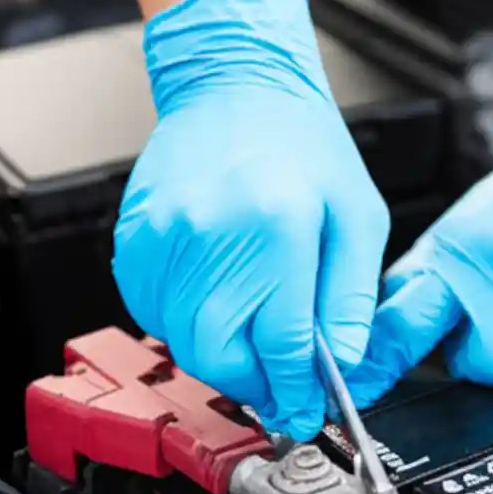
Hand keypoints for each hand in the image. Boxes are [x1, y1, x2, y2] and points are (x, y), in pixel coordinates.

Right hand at [113, 0, 388, 438]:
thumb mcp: (358, 217)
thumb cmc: (302, 143)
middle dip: (252, 383)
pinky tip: (214, 294)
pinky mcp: (134, 240)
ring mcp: (163, 239)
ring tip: (249, 323)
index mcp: (278, 229)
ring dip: (218, 353)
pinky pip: (152, 312)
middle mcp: (212, 236)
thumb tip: (341, 367)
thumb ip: (350, 299)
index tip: (303, 410)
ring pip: (181, 342)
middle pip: (219, 355)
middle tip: (277, 380)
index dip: (296, 391)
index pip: (283, 346)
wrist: (234, 83)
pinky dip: (183, 322)